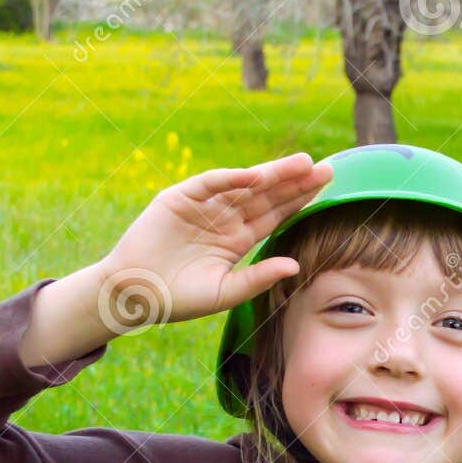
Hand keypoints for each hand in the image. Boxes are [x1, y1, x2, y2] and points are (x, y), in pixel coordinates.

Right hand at [96, 152, 331, 328]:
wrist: (135, 295)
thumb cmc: (181, 298)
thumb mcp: (227, 291)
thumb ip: (259, 277)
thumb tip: (296, 265)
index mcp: (237, 239)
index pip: (275, 215)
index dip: (299, 201)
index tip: (326, 189)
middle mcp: (223, 218)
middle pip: (266, 196)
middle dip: (295, 182)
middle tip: (327, 169)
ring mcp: (202, 206)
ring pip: (243, 186)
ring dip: (271, 174)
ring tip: (301, 164)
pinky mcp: (179, 199)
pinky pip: (209, 184)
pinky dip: (231, 179)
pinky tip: (256, 175)